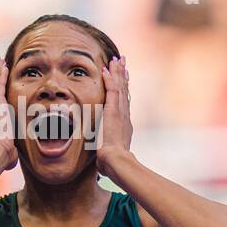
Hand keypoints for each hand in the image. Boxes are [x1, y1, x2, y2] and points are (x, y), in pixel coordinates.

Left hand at [95, 56, 132, 171]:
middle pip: (124, 91)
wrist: (117, 162)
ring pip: (120, 88)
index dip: (123, 90)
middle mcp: (125, 116)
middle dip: (123, 76)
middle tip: (123, 62)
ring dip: (118, 73)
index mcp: (124, 126)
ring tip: (118, 59)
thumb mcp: (108, 156)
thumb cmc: (113, 163)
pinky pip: (112, 90)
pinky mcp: (114, 111)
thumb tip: (101, 166)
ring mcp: (120, 113)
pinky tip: (108, 68)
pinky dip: (111, 79)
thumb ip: (105, 156)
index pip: (123, 103)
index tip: (123, 79)